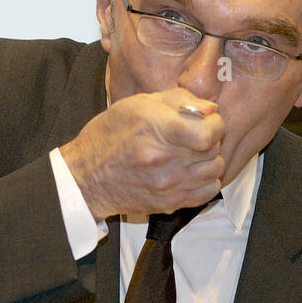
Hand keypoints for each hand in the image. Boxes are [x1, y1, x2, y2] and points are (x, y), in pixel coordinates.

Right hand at [60, 88, 225, 218]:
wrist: (86, 177)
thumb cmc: (109, 135)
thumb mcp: (138, 103)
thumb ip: (179, 100)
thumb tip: (211, 108)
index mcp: (156, 129)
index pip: (208, 132)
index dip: (215, 124)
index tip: (208, 121)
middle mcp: (163, 159)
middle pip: (213, 150)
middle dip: (211, 139)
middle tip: (196, 136)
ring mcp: (167, 184)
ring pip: (214, 171)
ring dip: (210, 160)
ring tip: (194, 154)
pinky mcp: (169, 202)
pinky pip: (207, 192)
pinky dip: (206, 181)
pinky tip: (193, 172)